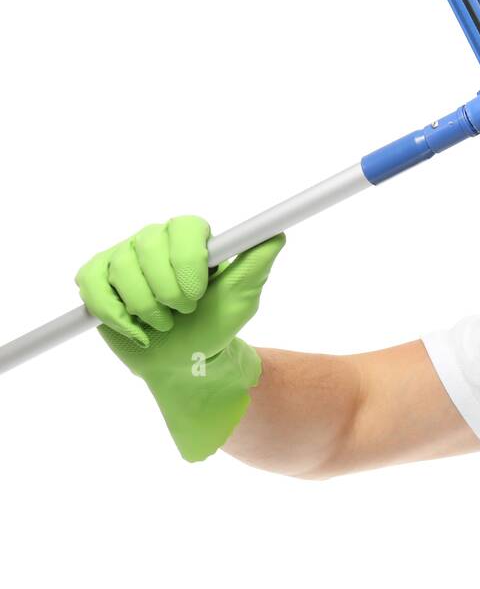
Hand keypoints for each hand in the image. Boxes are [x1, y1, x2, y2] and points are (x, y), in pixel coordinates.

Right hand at [75, 216, 286, 461]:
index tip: (198, 293)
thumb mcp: (241, 299)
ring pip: (121, 269)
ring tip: (163, 323)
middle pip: (148, 246)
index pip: (185, 227)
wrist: (183, 361)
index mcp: (192, 239)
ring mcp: (123, 257)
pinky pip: (92, 285)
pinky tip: (136, 330)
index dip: (188, 261)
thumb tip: (276, 233)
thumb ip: (255, 264)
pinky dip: (114, 314)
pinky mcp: (97, 279)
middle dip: (167, 290)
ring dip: (145, 307)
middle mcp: (156, 240)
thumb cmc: (214, 326)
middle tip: (183, 312)